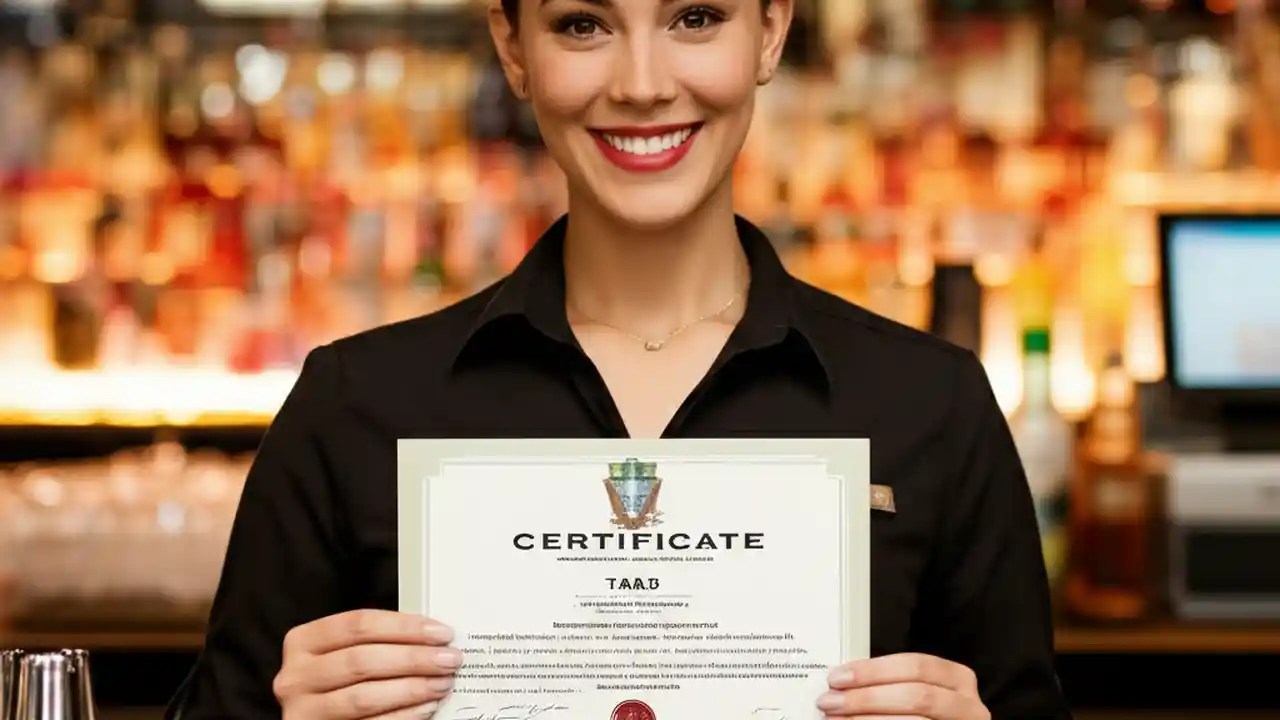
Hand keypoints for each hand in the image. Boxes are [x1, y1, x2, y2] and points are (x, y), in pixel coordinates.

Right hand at [273, 609, 461, 719]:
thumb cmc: (339, 681)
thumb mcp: (345, 653)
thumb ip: (378, 642)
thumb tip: (432, 637)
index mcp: (303, 642)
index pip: (358, 624)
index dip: (403, 626)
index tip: (440, 632)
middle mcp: (296, 676)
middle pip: (362, 660)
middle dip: (413, 658)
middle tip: (449, 659)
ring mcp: (304, 710)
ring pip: (363, 697)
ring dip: (411, 689)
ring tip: (442, 683)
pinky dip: (402, 716)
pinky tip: (426, 708)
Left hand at [816, 653, 989, 719]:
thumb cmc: (924, 713)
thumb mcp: (913, 691)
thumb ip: (887, 684)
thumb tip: (841, 682)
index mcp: (957, 679)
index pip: (916, 665)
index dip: (874, 670)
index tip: (839, 677)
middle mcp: (969, 705)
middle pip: (916, 696)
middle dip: (867, 698)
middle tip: (830, 702)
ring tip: (836, 719)